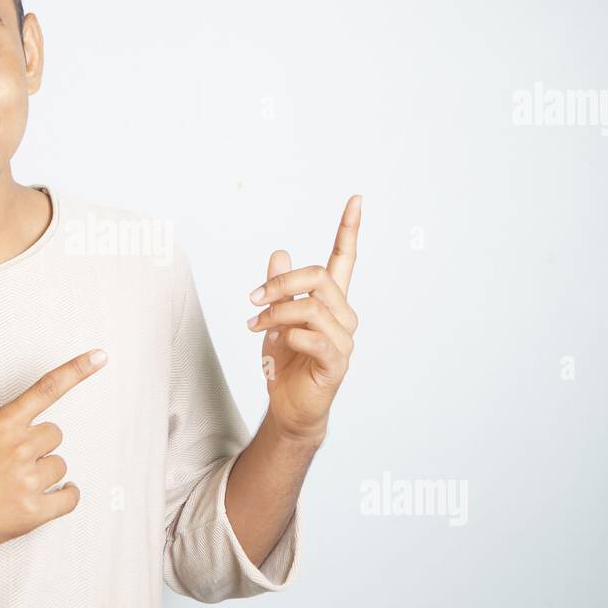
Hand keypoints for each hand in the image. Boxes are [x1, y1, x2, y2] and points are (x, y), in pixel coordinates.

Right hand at [0, 347, 107, 558]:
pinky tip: (53, 495)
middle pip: (54, 435)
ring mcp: (27, 482)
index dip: (77, 370)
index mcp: (2, 424)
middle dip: (37, 444)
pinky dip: (65, 496)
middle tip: (11, 458)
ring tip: (14, 480)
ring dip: (45, 471)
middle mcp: (18, 449)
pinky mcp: (33, 512)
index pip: (47, 388)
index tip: (100, 356)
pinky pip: (69, 498)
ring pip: (60, 465)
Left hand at [246, 194, 361, 444]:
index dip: (349, 230)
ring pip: (311, 307)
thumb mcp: (275, 317)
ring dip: (276, 313)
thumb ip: (279, 288)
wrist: (289, 406)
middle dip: (280, 282)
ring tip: (255, 325)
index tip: (355, 200)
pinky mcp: (336, 363)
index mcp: (331, 301)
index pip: (344, 259)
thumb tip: (279, 252)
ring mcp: (342, 340)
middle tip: (253, 299)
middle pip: (318, 277)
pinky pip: (312, 338)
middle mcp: (342, 316)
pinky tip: (277, 342)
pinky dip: (289, 335)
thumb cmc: (286, 362)